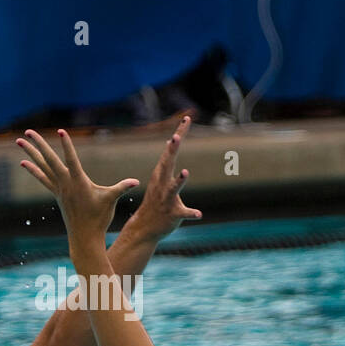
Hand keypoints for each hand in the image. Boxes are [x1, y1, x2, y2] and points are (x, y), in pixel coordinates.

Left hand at [17, 129, 138, 244]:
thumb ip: (122, 188)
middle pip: (49, 160)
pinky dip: (33, 170)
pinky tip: (24, 162)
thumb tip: (136, 182)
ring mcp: (59, 188)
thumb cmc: (99, 218)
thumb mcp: (111, 200)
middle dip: (39, 145)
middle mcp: (65, 183)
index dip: (67, 145)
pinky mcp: (57, 194)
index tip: (61, 131)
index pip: (71, 159)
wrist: (85, 236)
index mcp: (79, 182)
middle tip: (27, 131)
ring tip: (19, 141)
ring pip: (42, 167)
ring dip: (31, 153)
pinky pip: (42, 178)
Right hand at [128, 116, 202, 240]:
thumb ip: (170, 167)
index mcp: (161, 175)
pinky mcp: (173, 214)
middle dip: (172, 151)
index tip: (187, 118)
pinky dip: (190, 213)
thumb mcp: (162, 182)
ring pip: (173, 188)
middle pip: (168, 164)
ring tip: (186, 172)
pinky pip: (183, 213)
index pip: (170, 151)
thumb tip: (174, 148)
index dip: (179, 135)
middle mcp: (162, 184)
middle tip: (176, 136)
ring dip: (179, 181)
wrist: (145, 227)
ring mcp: (167, 199)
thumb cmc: (157, 203)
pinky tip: (198, 214)